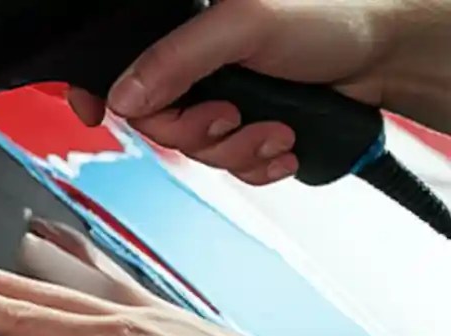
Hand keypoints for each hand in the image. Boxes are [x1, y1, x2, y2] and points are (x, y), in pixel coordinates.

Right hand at [68, 0, 450, 184]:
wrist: (388, 58)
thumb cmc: (330, 18)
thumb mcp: (243, 25)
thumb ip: (177, 58)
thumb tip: (126, 96)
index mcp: (181, 30)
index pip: (119, 69)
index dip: (101, 94)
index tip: (95, 116)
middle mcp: (194, 66)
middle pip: (155, 123)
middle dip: (198, 133)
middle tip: (231, 117)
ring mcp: (219, 100)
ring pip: (193, 152)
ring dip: (237, 152)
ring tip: (275, 130)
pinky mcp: (245, 131)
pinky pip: (227, 169)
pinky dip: (256, 165)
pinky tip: (283, 144)